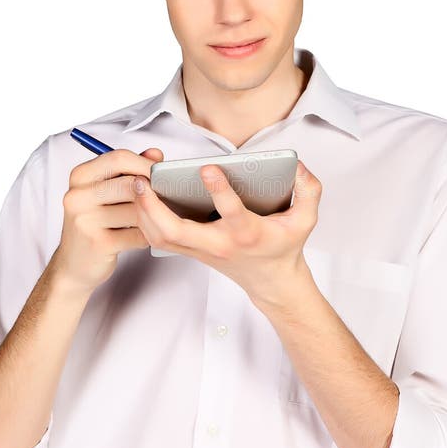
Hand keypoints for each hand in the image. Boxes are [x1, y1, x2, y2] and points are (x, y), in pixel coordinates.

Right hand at [51, 147, 164, 293]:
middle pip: (130, 184)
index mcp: (80, 176)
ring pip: (137, 211)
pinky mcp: (98, 244)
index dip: (146, 165)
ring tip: (155, 219)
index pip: (119, 158)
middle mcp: (77, 196)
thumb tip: (156, 154)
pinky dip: (147, 236)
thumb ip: (129, 170)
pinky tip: (143, 236)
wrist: (73, 264)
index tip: (161, 173)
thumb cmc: (94, 223)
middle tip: (166, 198)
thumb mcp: (106, 191)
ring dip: (152, 216)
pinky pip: (138, 234)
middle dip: (153, 191)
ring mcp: (85, 221)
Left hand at [132, 160, 320, 307]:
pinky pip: (159, 238)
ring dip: (143, 213)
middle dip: (154, 207)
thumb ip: (309, 190)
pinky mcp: (189, 250)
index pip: (232, 214)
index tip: (209, 168)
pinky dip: (145, 220)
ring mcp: (200, 250)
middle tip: (143, 180)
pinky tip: (141, 198)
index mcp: (247, 234)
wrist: (270, 281)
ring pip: (161, 237)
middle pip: (176, 232)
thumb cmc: (284, 246)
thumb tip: (298, 166)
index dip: (220, 191)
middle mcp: (218, 243)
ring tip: (137, 183)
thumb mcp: (306, 220)